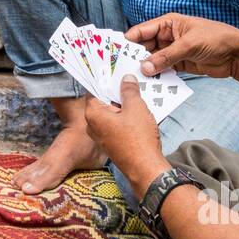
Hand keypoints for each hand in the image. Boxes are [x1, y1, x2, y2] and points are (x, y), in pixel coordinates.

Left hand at [84, 76, 168, 196]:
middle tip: (130, 78)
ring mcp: (102, 136)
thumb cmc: (138, 138)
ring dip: (124, 104)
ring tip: (139, 93)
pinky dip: (126, 117)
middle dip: (117, 91)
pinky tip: (141, 111)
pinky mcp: (112, 143)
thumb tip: (126, 79)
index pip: (94, 89)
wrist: (146, 169)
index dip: (105, 79)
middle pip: (104, 101)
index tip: (114, 69)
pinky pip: (117, 124)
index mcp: (93, 114)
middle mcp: (93, 125)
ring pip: (112, 113)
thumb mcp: (136, 108)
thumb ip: (129, 91)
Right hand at [125, 12, 238, 79]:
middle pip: (144, 48)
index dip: (127, 42)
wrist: (237, 54)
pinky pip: (163, 71)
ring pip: (152, 61)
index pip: (141, 31)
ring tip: (133, 82)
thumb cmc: (216, 38)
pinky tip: (149, 86)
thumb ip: (166, 57)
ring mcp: (172, 52)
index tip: (114, 54)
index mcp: (168, 23)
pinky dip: (156, 78)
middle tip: (121, 72)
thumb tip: (144, 68)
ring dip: (145, 70)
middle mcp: (167, 36)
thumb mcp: (189, 45)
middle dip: (133, 59)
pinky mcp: (179, 65)